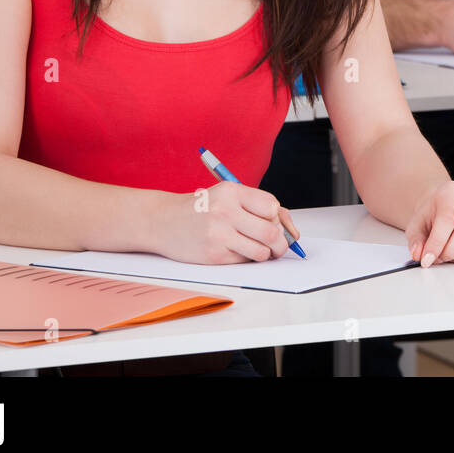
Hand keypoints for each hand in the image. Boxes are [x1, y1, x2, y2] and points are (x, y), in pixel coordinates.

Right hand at [155, 180, 300, 263]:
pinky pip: (244, 261)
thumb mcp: (227, 196)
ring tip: (259, 250)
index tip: (274, 223)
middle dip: (281, 243)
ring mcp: (218, 234)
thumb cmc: (201, 208)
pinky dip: (247, 259)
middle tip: (279, 247)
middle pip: (271, 232)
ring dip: (266, 254)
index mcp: (231, 191)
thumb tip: (291, 231)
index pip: (272, 206)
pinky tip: (236, 251)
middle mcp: (225, 211)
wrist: (161, 221)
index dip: (277, 218)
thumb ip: (258, 207)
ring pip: (261, 252)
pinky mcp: (213, 255)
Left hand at [406, 180, 453, 266]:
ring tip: (453, 256)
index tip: (427, 259)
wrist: (443, 205)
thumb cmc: (433, 214)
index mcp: (451, 191)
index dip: (437, 243)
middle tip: (441, 258)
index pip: (448, 218)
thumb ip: (416, 240)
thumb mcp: (417, 224)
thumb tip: (419, 254)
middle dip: (452, 251)